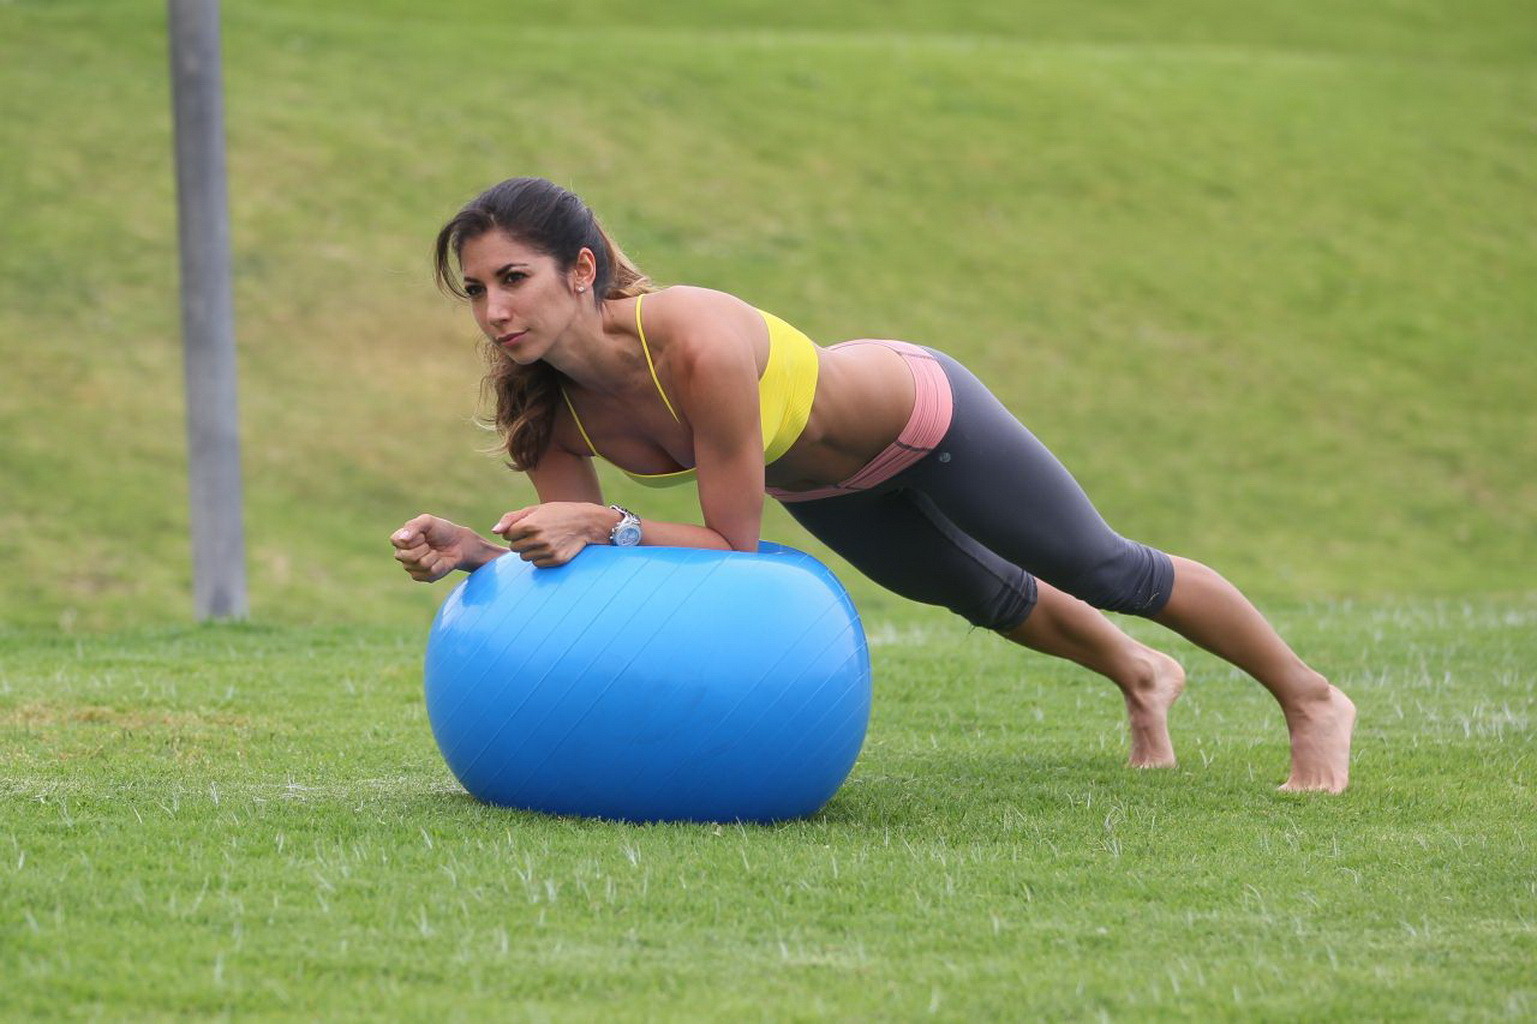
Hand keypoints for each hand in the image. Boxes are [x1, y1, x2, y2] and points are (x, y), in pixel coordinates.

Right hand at [391, 514, 496, 582]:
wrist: (458, 544)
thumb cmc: (441, 531)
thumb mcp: (428, 521)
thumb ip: (414, 526)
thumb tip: (403, 539)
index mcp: (400, 540)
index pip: (396, 541)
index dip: (413, 538)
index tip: (423, 535)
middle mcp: (402, 555)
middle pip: (406, 555)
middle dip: (424, 547)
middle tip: (430, 544)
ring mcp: (411, 567)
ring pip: (421, 564)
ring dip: (433, 556)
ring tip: (436, 552)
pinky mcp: (421, 577)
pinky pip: (430, 572)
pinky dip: (439, 564)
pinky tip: (439, 560)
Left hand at [494, 502, 615, 567]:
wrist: (587, 522)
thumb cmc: (558, 513)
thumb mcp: (534, 509)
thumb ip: (511, 519)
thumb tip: (494, 532)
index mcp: (529, 524)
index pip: (508, 535)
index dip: (516, 530)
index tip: (528, 526)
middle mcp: (538, 538)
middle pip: (514, 548)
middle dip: (521, 542)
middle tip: (536, 534)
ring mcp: (547, 551)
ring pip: (525, 557)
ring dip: (530, 551)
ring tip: (543, 540)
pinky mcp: (556, 560)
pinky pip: (537, 564)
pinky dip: (540, 558)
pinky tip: (551, 548)